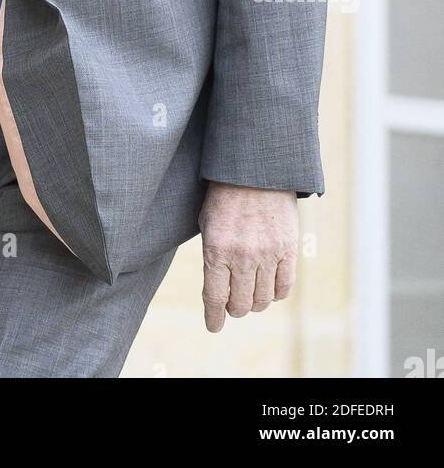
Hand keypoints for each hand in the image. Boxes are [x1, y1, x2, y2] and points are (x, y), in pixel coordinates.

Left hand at [197, 181, 297, 331]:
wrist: (255, 170)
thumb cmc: (225, 196)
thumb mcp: (208, 224)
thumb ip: (212, 257)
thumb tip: (217, 291)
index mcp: (216, 249)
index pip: (215, 298)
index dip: (214, 317)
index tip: (214, 326)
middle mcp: (242, 256)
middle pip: (239, 304)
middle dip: (234, 309)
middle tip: (232, 305)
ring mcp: (267, 254)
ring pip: (262, 300)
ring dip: (254, 303)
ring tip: (250, 295)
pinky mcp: (288, 249)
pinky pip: (284, 287)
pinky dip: (275, 294)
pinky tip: (269, 289)